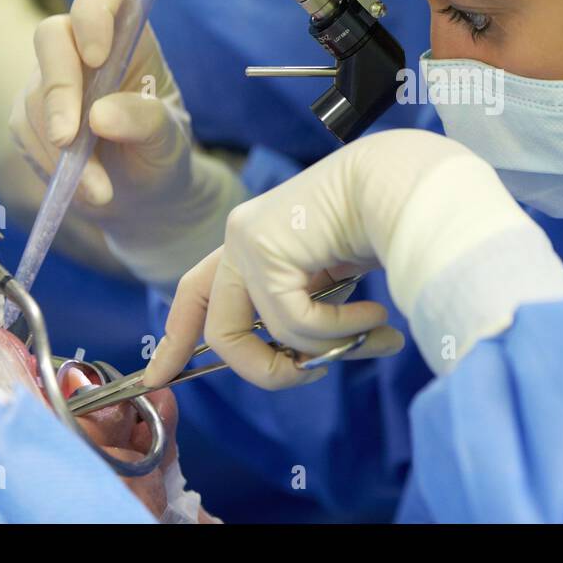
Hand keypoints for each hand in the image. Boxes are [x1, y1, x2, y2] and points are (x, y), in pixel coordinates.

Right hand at [9, 0, 240, 283]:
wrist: (140, 196)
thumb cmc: (160, 154)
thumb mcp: (169, 142)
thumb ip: (147, 122)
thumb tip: (101, 116)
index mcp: (129, 35)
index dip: (94, 9)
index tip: (98, 55)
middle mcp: (83, 47)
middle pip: (51, 37)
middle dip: (60, 89)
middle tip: (72, 139)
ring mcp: (50, 78)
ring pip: (34, 93)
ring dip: (60, 145)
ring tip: (101, 190)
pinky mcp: (29, 115)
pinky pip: (24, 129)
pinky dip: (49, 162)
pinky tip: (82, 188)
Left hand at [144, 130, 562, 388]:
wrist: (404, 184)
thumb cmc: (381, 224)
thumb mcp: (334, 279)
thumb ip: (310, 312)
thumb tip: (316, 363)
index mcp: (254, 240)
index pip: (196, 292)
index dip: (178, 337)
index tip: (159, 375)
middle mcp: (240, 237)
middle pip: (221, 329)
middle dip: (261, 368)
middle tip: (310, 378)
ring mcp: (247, 241)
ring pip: (261, 335)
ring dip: (321, 348)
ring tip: (372, 333)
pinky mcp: (264, 249)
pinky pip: (293, 323)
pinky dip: (339, 330)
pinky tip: (376, 316)